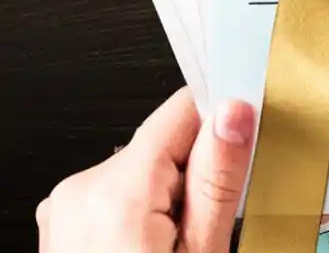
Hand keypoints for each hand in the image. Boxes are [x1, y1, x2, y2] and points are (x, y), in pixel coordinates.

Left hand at [37, 89, 255, 252]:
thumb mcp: (200, 251)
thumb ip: (216, 180)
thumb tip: (234, 113)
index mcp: (117, 190)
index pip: (183, 111)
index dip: (221, 125)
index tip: (244, 145)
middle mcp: (81, 189)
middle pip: (163, 146)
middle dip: (195, 175)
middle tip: (207, 227)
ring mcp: (65, 208)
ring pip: (142, 171)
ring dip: (168, 196)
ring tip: (177, 246)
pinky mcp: (62, 224)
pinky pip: (116, 196)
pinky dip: (141, 213)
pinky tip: (152, 248)